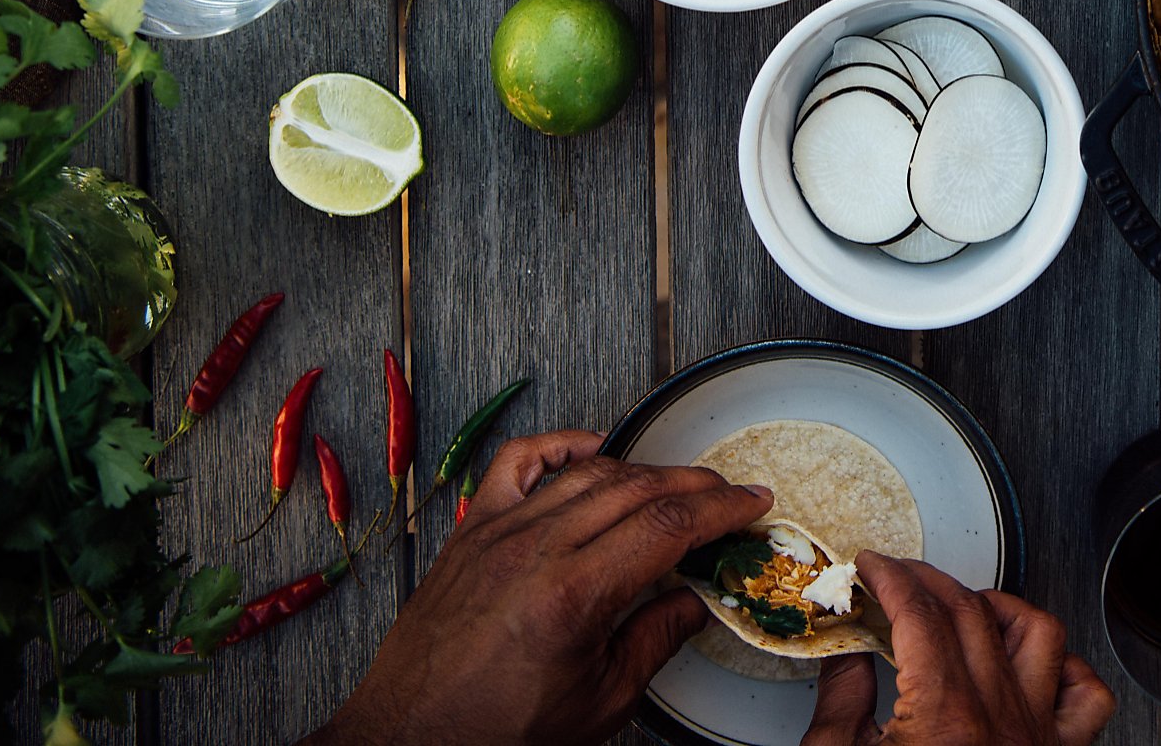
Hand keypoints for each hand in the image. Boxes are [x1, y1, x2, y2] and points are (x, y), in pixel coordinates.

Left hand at [311, 430, 772, 745]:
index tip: (752, 503)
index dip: (720, 508)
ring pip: (589, 472)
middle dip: (695, 485)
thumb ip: (654, 641)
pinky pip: (519, 462)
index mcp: (573, 596)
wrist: (409, 737)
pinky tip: (592, 449)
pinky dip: (561, 444)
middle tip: (728, 495)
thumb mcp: (600, 703)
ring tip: (676, 485)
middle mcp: (534, 550)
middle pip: (637, 488)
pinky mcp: (471, 530)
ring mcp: (498, 531)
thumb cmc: (495, 732)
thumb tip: (694, 601)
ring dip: (643, 470)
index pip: (667, 525)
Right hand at [802, 554, 1115, 745]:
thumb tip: (849, 655)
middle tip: (897, 579)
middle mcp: (999, 720)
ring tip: (964, 606)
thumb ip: (841, 704)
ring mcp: (1035, 738)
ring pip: (1037, 634)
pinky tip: (1032, 663)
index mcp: (943, 717)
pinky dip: (1063, 668)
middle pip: (969, 612)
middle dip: (927, 580)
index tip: (871, 569)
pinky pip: (1085, 697)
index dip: (891, 577)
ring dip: (998, 607)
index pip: (920, 612)